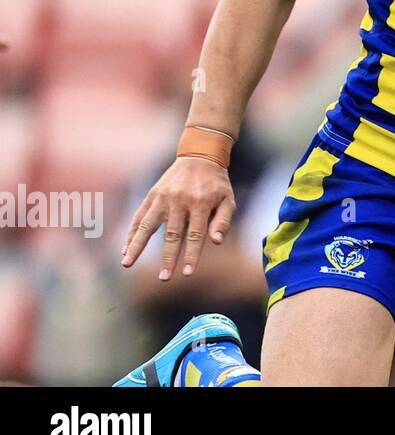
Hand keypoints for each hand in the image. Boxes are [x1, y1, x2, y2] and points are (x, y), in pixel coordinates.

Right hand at [121, 157, 236, 279]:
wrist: (200, 156)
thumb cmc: (217, 184)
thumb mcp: (228, 199)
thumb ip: (224, 221)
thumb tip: (216, 242)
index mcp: (201, 203)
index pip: (196, 235)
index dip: (192, 255)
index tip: (188, 274)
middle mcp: (180, 201)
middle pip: (172, 234)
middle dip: (168, 258)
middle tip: (165, 278)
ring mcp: (163, 198)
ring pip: (147, 225)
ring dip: (136, 246)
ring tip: (126, 264)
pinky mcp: (152, 195)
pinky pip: (139, 216)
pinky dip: (131, 232)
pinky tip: (124, 249)